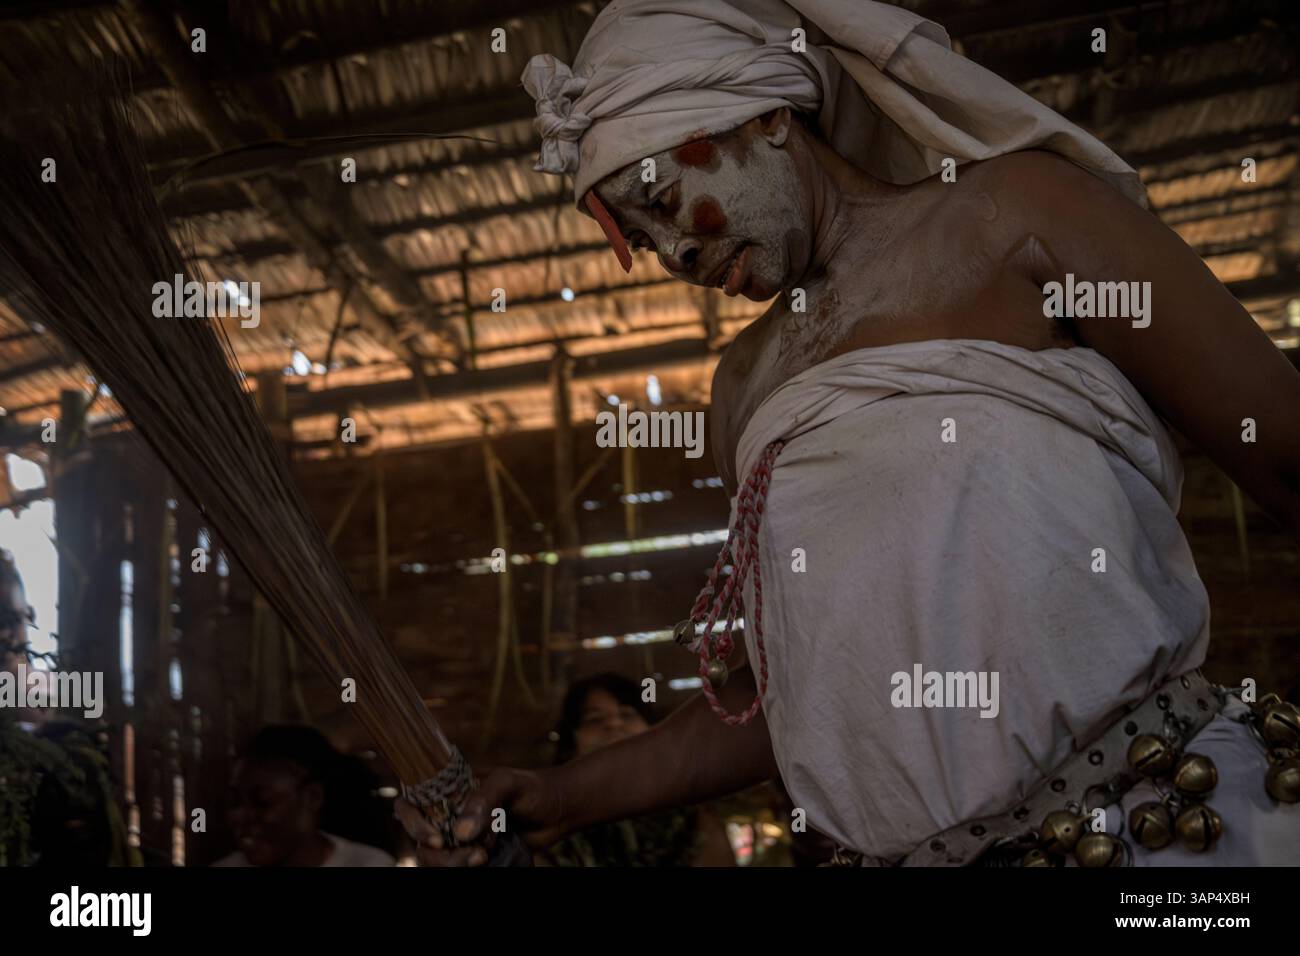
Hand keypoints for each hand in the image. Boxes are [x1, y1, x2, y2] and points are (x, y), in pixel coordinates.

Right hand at [394, 766, 564, 866]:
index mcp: (447, 793)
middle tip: (477, 855)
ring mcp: (460, 840)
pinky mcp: (475, 857)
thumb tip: (460, 833)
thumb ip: (484, 801)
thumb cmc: (533, 788)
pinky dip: (467, 869)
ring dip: (456, 865)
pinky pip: (457, 869)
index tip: (436, 838)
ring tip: (485, 858)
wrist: (560, 811)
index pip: (408, 807)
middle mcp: (448, 817)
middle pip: (423, 844)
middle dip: (443, 855)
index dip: (413, 825)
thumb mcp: (509, 784)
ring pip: (438, 861)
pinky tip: (489, 862)